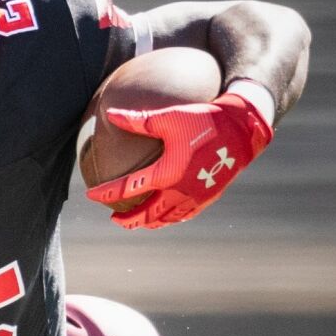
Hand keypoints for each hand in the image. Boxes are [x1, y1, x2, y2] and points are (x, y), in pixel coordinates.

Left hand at [85, 91, 272, 229]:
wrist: (244, 129)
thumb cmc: (205, 118)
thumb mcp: (169, 117)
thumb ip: (138, 120)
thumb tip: (110, 113)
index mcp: (167, 174)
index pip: (128, 189)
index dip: (106, 193)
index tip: (91, 195)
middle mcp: (180, 192)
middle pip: (146, 215)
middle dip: (128, 220)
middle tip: (114, 219)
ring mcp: (195, 198)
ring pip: (165, 219)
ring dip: (148, 222)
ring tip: (137, 221)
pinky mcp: (208, 198)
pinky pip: (183, 215)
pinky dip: (169, 218)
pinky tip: (164, 213)